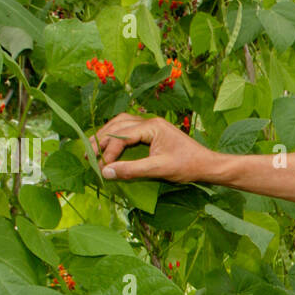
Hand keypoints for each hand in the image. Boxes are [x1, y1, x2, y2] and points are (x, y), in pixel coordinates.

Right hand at [89, 113, 213, 183]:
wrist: (206, 164)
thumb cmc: (187, 166)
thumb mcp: (159, 169)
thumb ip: (132, 170)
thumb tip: (106, 172)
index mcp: (152, 126)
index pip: (121, 135)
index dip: (108, 151)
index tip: (102, 168)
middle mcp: (149, 122)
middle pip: (117, 124)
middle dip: (101, 139)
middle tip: (87, 155)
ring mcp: (151, 126)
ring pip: (121, 124)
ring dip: (107, 136)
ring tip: (94, 149)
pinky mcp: (153, 133)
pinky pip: (128, 130)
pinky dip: (116, 138)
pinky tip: (110, 148)